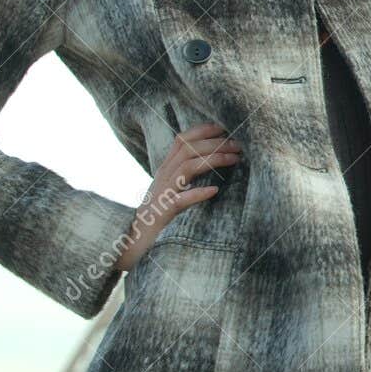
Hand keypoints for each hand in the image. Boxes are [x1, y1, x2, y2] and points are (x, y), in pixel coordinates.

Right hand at [115, 122, 242, 271]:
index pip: (181, 141)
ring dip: (213, 160)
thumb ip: (185, 178)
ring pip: (186, 168)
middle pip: (187, 150)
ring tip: (234, 159)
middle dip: (215, 143)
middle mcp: (162, 178)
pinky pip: (179, 200)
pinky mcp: (162, 214)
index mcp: (165, 171)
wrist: (131, 244)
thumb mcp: (170, 193)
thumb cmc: (156, 219)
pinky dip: (197, 194)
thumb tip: (213, 167)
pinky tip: (214, 191)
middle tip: (239, 145)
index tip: (224, 127)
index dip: (202, 131)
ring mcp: (161, 195)